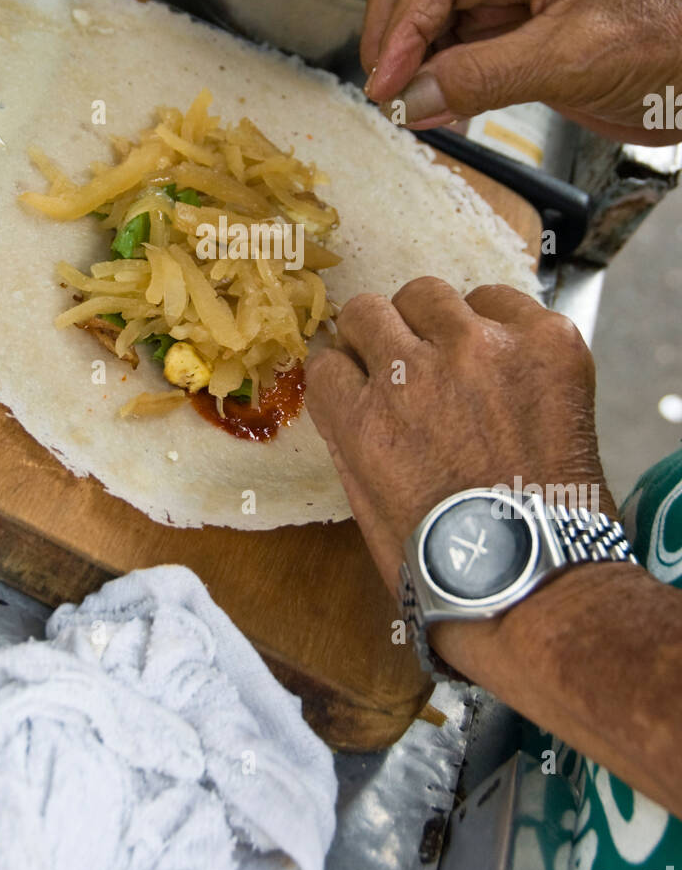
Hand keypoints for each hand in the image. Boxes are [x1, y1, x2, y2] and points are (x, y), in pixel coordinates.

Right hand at [305, 279, 613, 599]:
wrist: (542, 575)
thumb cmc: (449, 560)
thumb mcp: (365, 506)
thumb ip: (346, 437)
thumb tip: (344, 386)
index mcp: (364, 417)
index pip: (325, 359)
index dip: (345, 373)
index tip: (362, 382)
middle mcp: (416, 372)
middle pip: (367, 311)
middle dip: (379, 338)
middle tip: (408, 367)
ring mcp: (483, 348)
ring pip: (429, 294)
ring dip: (435, 325)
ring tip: (462, 363)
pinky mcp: (544, 340)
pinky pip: (503, 299)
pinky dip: (501, 327)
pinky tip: (512, 368)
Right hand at [361, 0, 681, 145]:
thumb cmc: (666, 48)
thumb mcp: (569, 62)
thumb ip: (481, 78)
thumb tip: (410, 98)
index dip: (401, 29)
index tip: (386, 82)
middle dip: (396, 38)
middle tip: (388, 94)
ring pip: (429, 18)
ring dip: (415, 63)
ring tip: (413, 108)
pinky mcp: (513, 30)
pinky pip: (454, 48)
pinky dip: (438, 79)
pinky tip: (440, 108)